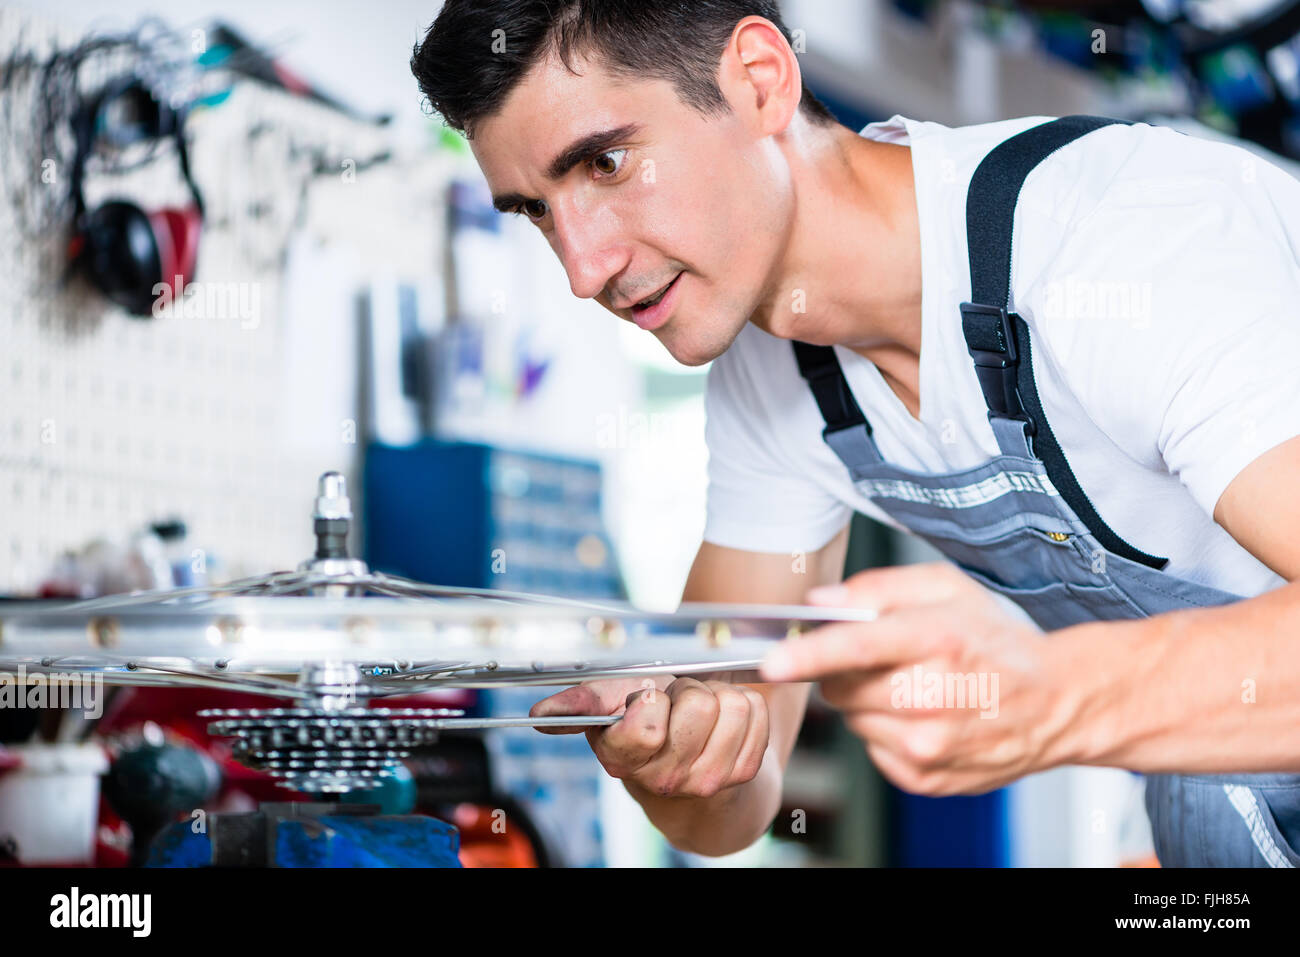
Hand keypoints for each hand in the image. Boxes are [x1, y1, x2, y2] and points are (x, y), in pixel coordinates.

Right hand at [529, 675, 769, 798]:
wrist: (692, 756)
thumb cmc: (648, 719)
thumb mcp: (612, 704)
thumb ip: (581, 702)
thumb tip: (540, 713)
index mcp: (623, 759)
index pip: (646, 727)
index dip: (651, 701)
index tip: (648, 699)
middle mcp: (664, 779)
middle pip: (699, 706)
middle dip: (689, 691)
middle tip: (678, 703)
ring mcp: (708, 780)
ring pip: (733, 707)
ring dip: (719, 697)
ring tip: (702, 712)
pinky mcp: (744, 771)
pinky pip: (757, 714)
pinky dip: (745, 707)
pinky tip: (725, 721)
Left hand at [760, 562, 1073, 795]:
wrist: (1056, 703)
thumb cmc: (996, 641)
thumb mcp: (946, 589)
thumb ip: (878, 588)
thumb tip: (821, 602)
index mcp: (938, 639)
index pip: (858, 647)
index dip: (809, 654)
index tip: (773, 662)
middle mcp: (933, 696)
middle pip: (842, 687)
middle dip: (848, 671)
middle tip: (889, 661)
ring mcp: (930, 745)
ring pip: (853, 720)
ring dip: (869, 704)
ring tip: (916, 691)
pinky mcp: (926, 777)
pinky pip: (871, 750)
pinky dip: (887, 733)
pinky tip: (924, 720)